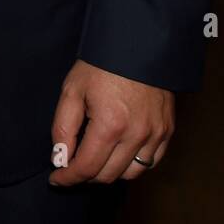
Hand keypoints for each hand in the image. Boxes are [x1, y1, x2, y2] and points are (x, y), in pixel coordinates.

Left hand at [49, 59, 173, 184]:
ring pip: (131, 174)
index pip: (86, 168)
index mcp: (110, 125)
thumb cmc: (101, 65)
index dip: (68, 178)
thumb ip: (63, 127)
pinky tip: (119, 155)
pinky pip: (151, 162)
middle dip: (85, 177)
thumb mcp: (72, 90)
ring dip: (110, 173)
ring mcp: (155, 134)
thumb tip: (60, 158)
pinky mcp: (167, 130)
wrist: (137, 44)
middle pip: (108, 176)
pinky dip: (133, 164)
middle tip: (71, 168)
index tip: (56, 179)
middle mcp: (136, 135)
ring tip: (95, 161)